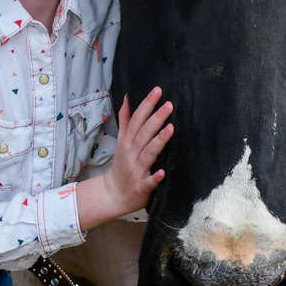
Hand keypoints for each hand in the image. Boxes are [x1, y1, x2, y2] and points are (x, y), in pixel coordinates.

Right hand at [75, 88, 172, 230]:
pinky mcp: (141, 186)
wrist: (114, 194)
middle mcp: (131, 153)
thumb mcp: (121, 141)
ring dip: (158, 141)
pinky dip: (155, 177)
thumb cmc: (122, 165)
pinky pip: (149, 182)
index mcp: (127, 141)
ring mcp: (136, 170)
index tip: (158, 91)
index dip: (147, 104)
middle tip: (169, 104)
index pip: (137, 119)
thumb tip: (127, 98)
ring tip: (171, 128)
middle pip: (144, 133)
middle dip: (156, 118)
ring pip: (148, 153)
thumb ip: (125, 120)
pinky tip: (163, 172)